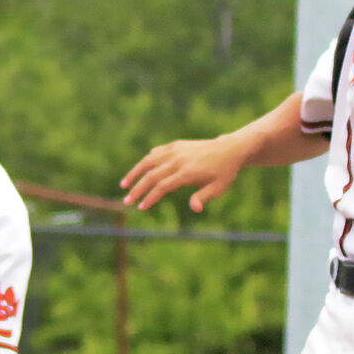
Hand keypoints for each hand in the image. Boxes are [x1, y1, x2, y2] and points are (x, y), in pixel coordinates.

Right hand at [121, 134, 247, 211]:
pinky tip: (140, 171)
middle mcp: (178, 159)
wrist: (230, 149)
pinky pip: (156, 153)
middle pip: (151, 175)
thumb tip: (194, 208)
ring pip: (148, 161)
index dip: (150, 198)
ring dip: (134, 172)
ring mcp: (176, 150)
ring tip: (123, 184)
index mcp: (188, 172)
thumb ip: (204, 198)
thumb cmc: (224, 173)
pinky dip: (146, 162)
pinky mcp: (175, 145)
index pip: (163, 186)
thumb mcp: (218, 188)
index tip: (141, 207)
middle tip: (126, 201)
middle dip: (137, 189)